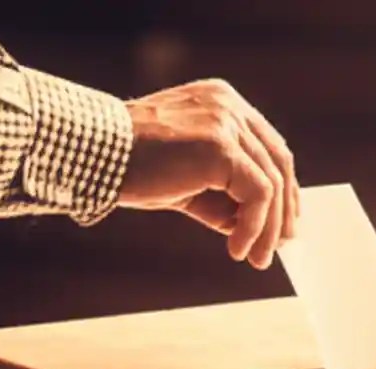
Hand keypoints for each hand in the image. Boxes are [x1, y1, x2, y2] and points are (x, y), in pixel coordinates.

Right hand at [118, 79, 298, 268]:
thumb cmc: (129, 167)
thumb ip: (220, 196)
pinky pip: (257, 194)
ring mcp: (226, 121)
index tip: (282, 223)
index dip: (282, 188)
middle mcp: (228, 105)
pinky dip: (254, 227)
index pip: (268, 147)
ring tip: (257, 259)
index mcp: (221, 102)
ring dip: (268, 229)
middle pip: (277, 161)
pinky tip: (237, 249)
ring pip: (270, 182)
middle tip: (279, 247)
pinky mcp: (221, 146)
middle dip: (283, 210)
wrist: (92, 155)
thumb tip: (253, 228)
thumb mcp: (185, 180)